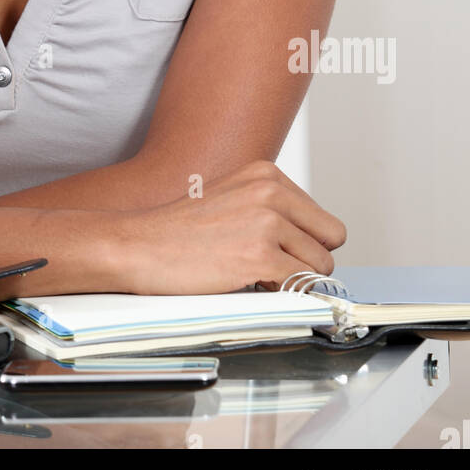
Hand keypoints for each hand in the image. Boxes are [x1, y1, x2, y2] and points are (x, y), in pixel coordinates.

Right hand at [113, 159, 345, 295]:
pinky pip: (300, 286)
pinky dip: (283, 295)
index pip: (323, 220)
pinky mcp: (259, 255)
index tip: (277, 252)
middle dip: (307, 262)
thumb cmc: (180, 231)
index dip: (304, 245)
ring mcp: (266, 222)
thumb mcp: (232, 199)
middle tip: (270, 268)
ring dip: (292, 280)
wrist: (138, 245)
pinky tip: (250, 284)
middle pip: (331, 241)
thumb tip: (318, 244)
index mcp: (266, 174)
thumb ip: (273, 210)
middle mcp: (270, 191)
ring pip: (320, 268)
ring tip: (251, 273)